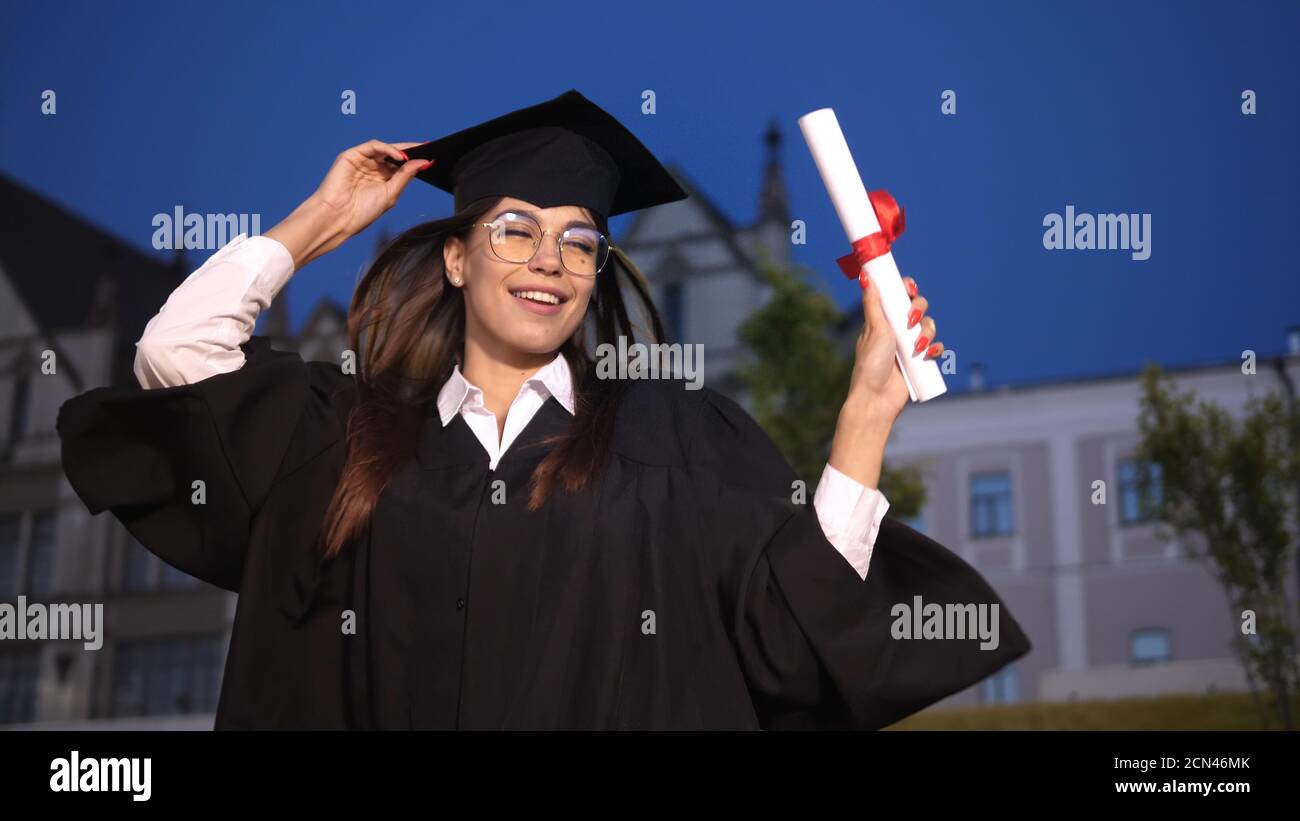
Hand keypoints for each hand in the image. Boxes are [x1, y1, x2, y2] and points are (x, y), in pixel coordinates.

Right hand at [309, 139, 430, 238]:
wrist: (337, 218)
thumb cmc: (361, 212)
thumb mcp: (391, 194)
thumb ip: (405, 176)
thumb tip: (423, 162)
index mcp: (382, 180)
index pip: (402, 166)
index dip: (416, 161)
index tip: (433, 157)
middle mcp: (372, 169)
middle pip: (395, 154)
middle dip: (411, 151)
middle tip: (429, 148)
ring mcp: (362, 161)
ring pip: (385, 148)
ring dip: (401, 149)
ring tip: (415, 154)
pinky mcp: (352, 155)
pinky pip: (373, 146)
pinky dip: (387, 148)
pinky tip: (399, 156)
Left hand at [845, 275, 944, 427]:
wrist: (878, 398)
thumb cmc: (870, 364)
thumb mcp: (873, 330)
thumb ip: (872, 304)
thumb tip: (865, 276)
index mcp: (884, 319)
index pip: (899, 296)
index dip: (908, 289)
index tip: (910, 289)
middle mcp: (898, 329)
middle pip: (919, 307)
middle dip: (919, 310)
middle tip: (910, 320)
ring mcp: (910, 344)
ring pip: (930, 326)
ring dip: (928, 332)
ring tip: (917, 347)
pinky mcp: (920, 360)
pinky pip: (936, 347)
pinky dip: (936, 348)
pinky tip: (928, 354)